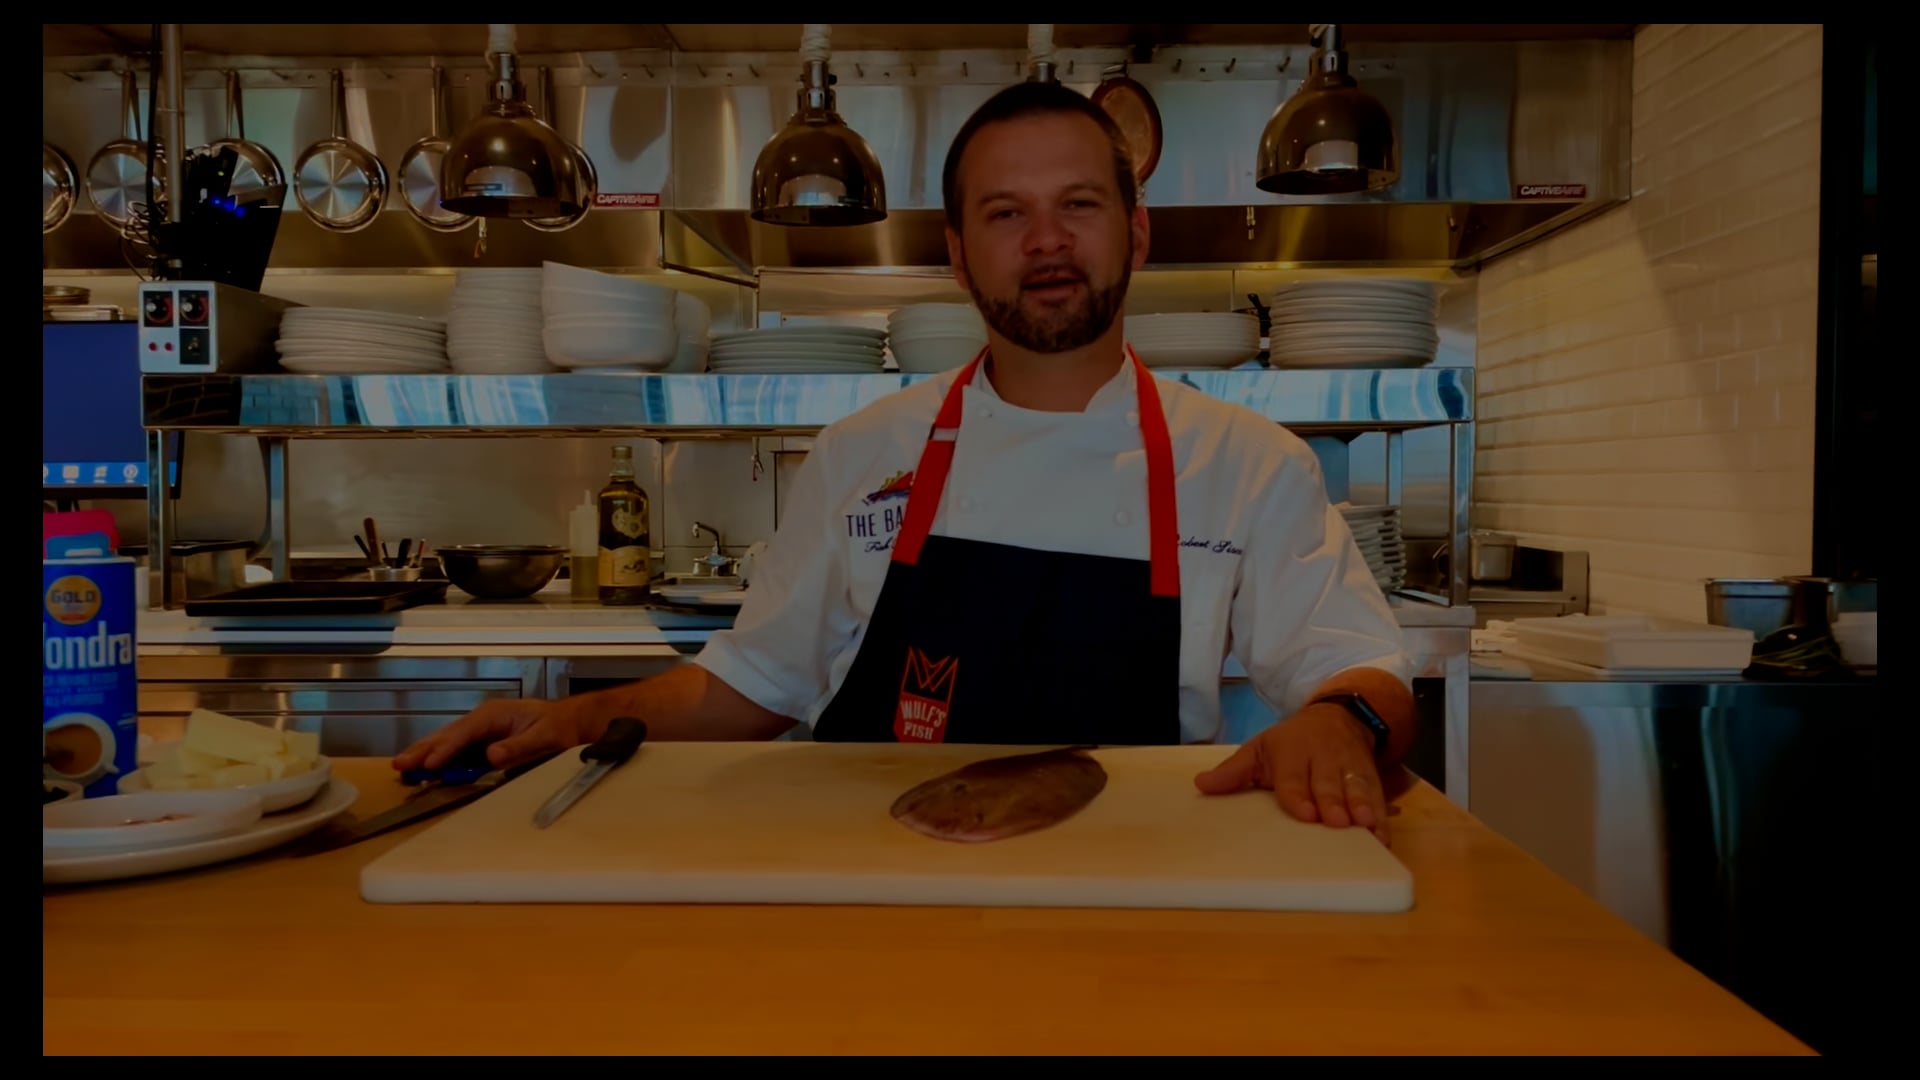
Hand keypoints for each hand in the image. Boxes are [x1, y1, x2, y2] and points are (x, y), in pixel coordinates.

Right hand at [392, 698, 602, 773]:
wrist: (570, 722)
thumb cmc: (560, 727)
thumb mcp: (546, 736)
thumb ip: (520, 746)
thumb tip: (492, 755)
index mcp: (495, 714)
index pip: (464, 732)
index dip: (445, 749)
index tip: (429, 764)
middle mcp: (483, 718)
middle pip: (448, 734)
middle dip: (423, 750)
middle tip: (400, 765)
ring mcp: (481, 728)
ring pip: (447, 740)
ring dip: (425, 753)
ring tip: (402, 767)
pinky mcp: (481, 739)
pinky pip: (455, 748)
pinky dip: (438, 757)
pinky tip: (423, 768)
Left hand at [1193, 703, 1391, 844]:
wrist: (1336, 717)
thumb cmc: (1290, 743)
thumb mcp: (1259, 749)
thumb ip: (1233, 772)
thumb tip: (1201, 785)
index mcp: (1292, 754)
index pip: (1294, 778)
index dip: (1299, 796)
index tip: (1306, 813)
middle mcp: (1324, 761)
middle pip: (1329, 784)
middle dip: (1333, 802)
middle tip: (1337, 822)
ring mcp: (1350, 770)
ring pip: (1357, 790)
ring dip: (1363, 807)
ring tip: (1366, 826)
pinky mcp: (1371, 779)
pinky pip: (1378, 798)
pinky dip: (1382, 817)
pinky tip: (1383, 837)